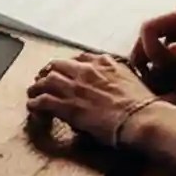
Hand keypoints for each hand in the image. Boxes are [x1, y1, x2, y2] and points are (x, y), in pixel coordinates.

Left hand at [26, 53, 157, 147]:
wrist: (140, 117)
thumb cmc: (142, 103)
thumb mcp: (132, 79)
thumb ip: (119, 74)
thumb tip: (115, 81)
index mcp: (103, 62)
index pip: (79, 58)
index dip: (69, 65)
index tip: (66, 70)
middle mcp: (86, 70)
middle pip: (58, 65)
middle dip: (48, 71)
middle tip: (43, 79)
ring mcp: (75, 87)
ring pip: (46, 80)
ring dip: (37, 86)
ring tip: (33, 92)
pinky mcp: (68, 106)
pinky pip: (43, 101)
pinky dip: (35, 103)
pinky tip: (33, 107)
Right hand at [131, 6, 175, 83]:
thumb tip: (174, 56)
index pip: (149, 28)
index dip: (149, 49)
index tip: (163, 68)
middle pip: (145, 37)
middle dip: (145, 58)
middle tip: (151, 79)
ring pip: (151, 45)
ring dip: (151, 63)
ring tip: (161, 81)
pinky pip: (161, 52)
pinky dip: (159, 65)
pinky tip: (170, 79)